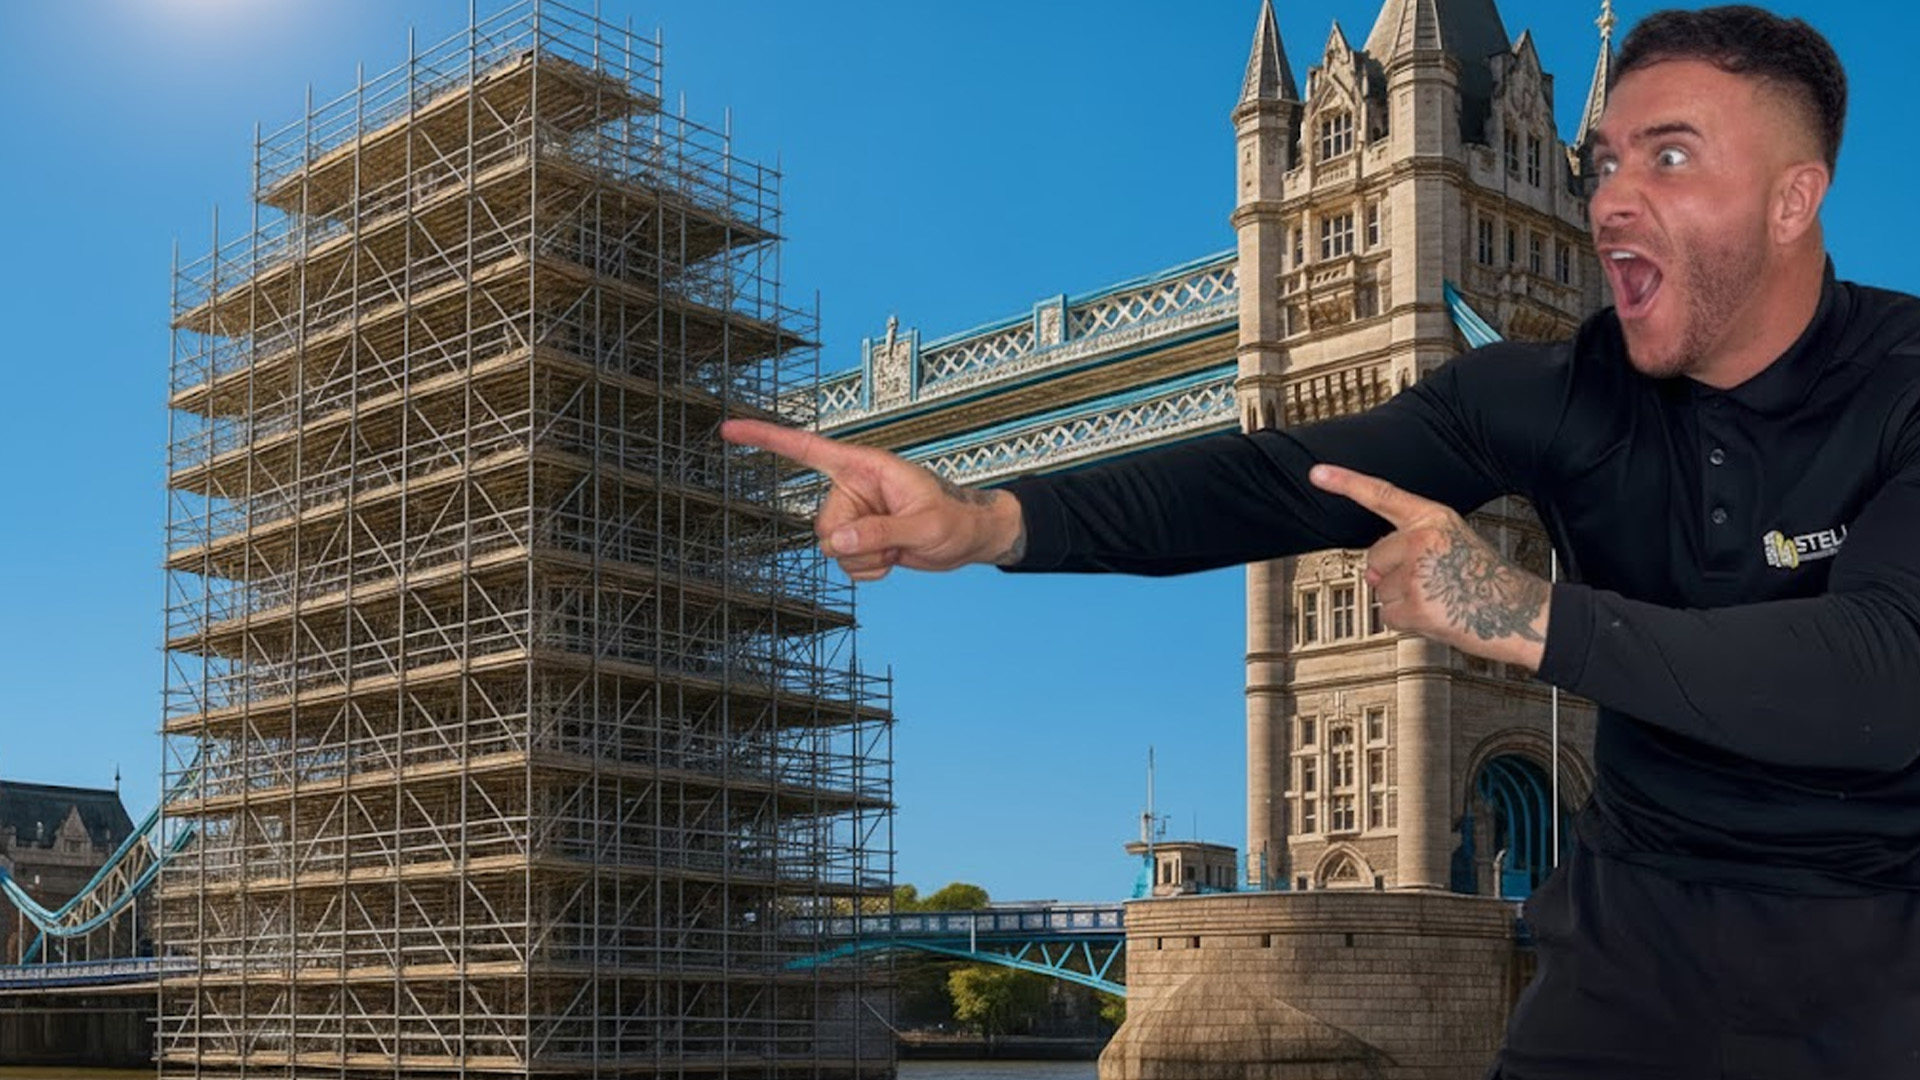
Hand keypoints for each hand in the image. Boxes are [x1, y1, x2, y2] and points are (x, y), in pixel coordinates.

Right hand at [720, 418, 1025, 582]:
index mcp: (863, 467)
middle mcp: (852, 489)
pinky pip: (847, 565)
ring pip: (832, 550)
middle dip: (855, 542)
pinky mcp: (859, 539)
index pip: (806, 449)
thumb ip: (879, 533)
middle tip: (894, 539)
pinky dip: (870, 571)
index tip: (728, 429)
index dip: (766, 438)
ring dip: (866, 559)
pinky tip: (893, 559)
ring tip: (899, 547)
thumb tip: (835, 542)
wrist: (969, 538)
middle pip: (822, 525)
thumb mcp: (924, 527)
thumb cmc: (954, 519)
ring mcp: (854, 516)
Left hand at [1308, 464, 1549, 669]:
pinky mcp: (1414, 603)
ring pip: (1380, 590)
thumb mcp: (1453, 544)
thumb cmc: (1487, 581)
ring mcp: (1416, 572)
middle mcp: (1422, 539)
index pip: (1382, 495)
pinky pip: (1388, 615)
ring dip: (1403, 601)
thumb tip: (1370, 576)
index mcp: (1434, 518)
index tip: (1317, 473)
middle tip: (1434, 584)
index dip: (1346, 483)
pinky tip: (1436, 615)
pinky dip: (1407, 622)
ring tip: (1440, 599)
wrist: (1519, 613)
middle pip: (1374, 559)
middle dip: (1393, 576)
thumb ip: (1408, 548)